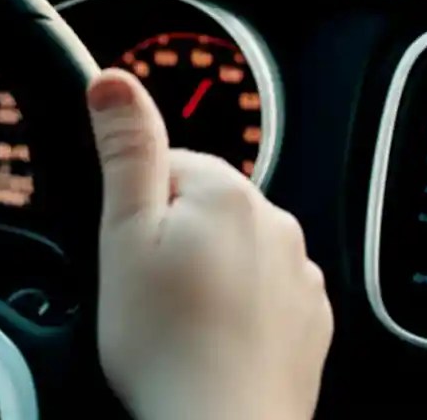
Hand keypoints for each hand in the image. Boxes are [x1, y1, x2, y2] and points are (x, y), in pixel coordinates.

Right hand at [89, 68, 332, 419]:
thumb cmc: (166, 346)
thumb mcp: (124, 237)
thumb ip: (127, 151)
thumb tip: (115, 81)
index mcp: (230, 192)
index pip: (172, 168)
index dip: (139, 211)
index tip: (130, 255)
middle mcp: (277, 223)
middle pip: (207, 210)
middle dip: (175, 242)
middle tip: (149, 296)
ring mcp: (300, 273)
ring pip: (238, 255)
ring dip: (211, 277)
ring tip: (181, 327)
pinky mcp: (311, 318)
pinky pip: (267, 297)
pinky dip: (241, 313)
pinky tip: (213, 343)